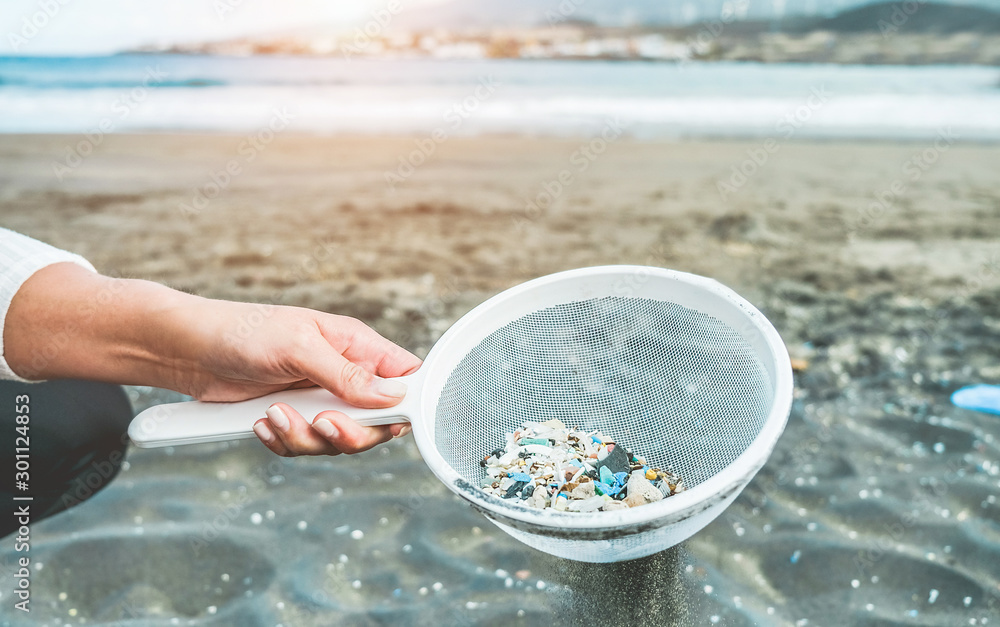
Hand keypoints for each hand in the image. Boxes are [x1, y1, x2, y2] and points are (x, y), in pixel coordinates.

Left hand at [183, 300, 420, 456]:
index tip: (388, 420)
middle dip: (350, 433)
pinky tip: (261, 424)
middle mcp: (344, 375)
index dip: (406, 403)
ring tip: (273, 415)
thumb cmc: (244, 332)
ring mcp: (319, 400)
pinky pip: (305, 446)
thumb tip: (394, 396)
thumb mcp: (300, 347)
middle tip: (322, 424)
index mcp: (357, 346)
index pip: (405, 378)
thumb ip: (348, 375)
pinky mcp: (293, 419)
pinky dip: (284, 442)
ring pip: (338, 440)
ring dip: (305, 438)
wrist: (189, 351)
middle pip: (377, 422)